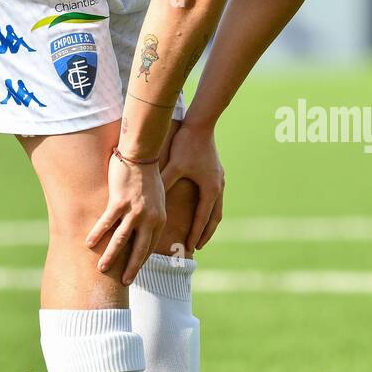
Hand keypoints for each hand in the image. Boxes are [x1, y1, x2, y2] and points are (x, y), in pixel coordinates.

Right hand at [86, 154, 165, 283]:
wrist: (143, 153)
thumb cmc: (148, 174)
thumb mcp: (158, 198)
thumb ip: (153, 214)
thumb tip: (145, 225)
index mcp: (160, 218)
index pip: (150, 246)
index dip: (141, 260)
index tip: (134, 272)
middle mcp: (150, 218)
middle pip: (139, 249)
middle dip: (131, 268)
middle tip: (126, 283)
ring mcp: (135, 211)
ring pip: (121, 240)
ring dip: (111, 256)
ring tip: (102, 269)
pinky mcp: (120, 202)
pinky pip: (107, 222)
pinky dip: (97, 234)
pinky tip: (88, 243)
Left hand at [161, 121, 224, 252]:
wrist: (201, 124)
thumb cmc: (186, 144)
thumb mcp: (174, 166)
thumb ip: (165, 183)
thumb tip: (151, 203)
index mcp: (210, 189)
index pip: (202, 218)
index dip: (194, 234)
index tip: (188, 248)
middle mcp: (218, 187)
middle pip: (214, 218)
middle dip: (205, 233)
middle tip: (196, 247)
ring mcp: (220, 180)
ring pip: (217, 208)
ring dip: (209, 222)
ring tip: (201, 233)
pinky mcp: (217, 173)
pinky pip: (216, 198)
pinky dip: (210, 208)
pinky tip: (203, 210)